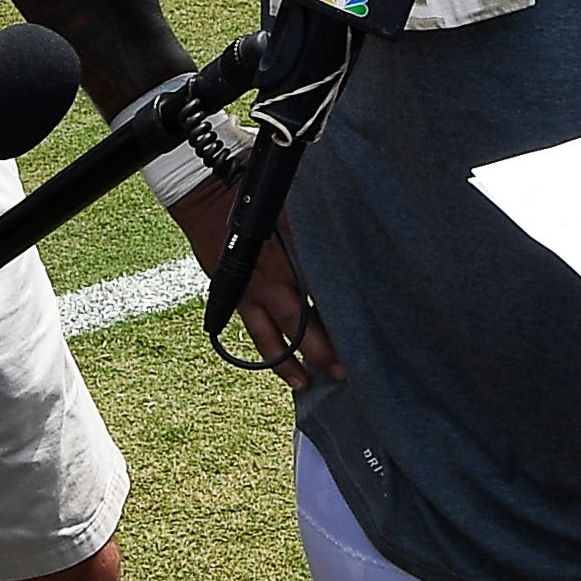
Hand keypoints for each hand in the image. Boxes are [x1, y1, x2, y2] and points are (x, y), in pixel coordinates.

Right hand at [166, 170, 336, 380]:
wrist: (210, 196)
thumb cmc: (258, 198)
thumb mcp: (296, 210)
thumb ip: (321, 233)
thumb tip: (352, 251)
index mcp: (292, 252)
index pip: (326, 288)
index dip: (347, 311)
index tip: (369, 330)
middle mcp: (273, 278)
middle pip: (304, 321)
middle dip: (326, 348)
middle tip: (348, 371)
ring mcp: (253, 292)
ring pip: (277, 336)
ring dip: (295, 362)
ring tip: (313, 384)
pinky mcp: (238, 298)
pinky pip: (257, 334)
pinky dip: (272, 355)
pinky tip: (288, 373)